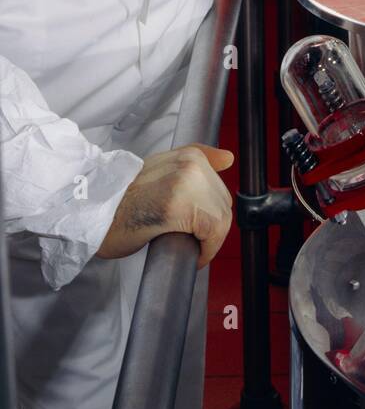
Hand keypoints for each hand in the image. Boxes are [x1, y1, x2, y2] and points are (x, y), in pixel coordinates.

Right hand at [96, 144, 234, 269]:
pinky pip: (210, 232)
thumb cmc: (122, 200)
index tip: (198, 229)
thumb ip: (196, 162)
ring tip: (187, 247)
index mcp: (189, 155)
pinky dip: (206, 248)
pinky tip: (192, 254)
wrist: (91, 211)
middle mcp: (190, 164)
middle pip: (222, 205)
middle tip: (189, 241)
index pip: (219, 190)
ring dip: (209, 240)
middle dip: (211, 228)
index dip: (210, 214)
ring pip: (220, 219)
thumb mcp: (162, 169)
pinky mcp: (176, 207)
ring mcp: (184, 184)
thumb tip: (229, 158)